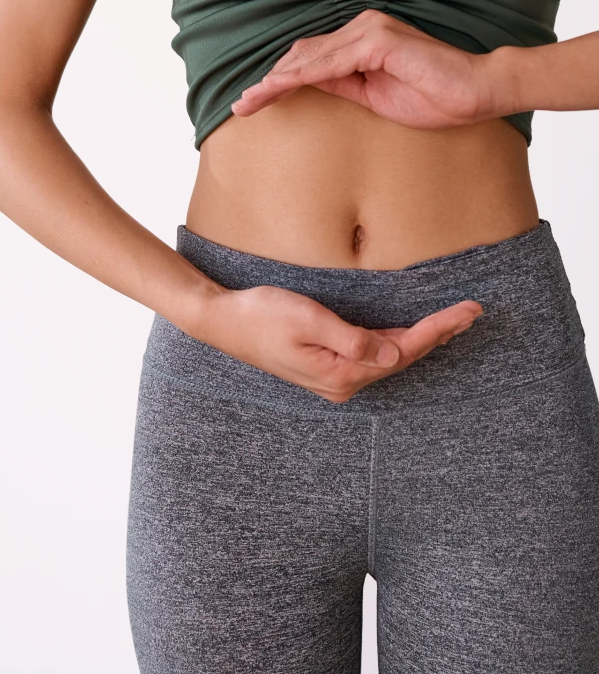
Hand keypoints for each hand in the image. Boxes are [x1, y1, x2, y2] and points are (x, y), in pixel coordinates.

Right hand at [190, 284, 482, 403]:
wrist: (221, 321)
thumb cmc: (260, 315)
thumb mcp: (307, 319)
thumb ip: (352, 339)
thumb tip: (393, 355)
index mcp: (341, 373)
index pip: (403, 350)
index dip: (438, 329)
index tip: (468, 311)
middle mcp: (342, 383)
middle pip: (402, 358)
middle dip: (439, 335)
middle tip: (473, 312)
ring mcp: (334, 379)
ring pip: (389, 358)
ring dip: (421, 340)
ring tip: (452, 321)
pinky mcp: (326, 367)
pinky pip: (371, 357)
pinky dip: (396, 343)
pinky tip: (409, 334)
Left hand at [229, 9, 506, 128]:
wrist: (476, 93)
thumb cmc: (431, 95)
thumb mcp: (372, 95)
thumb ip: (341, 85)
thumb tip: (306, 85)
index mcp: (362, 39)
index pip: (310, 58)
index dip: (279, 79)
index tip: (252, 102)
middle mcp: (363, 27)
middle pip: (301, 55)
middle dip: (269, 81)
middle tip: (240, 105)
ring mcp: (370, 31)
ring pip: (309, 59)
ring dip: (275, 82)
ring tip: (248, 102)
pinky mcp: (378, 42)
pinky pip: (329, 64)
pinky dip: (300, 78)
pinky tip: (276, 90)